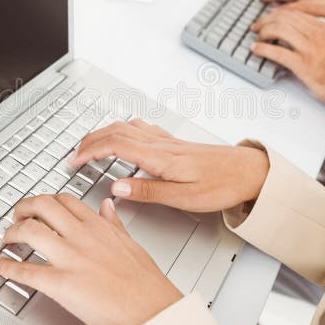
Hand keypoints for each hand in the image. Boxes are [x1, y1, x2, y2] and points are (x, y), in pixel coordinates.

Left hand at [0, 194, 181, 324]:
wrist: (153, 311)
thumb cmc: (146, 285)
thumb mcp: (132, 244)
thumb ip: (114, 224)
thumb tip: (108, 207)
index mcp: (99, 227)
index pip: (65, 201)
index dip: (46, 201)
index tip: (38, 208)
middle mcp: (82, 236)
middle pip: (42, 206)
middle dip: (22, 208)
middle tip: (16, 217)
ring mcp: (70, 258)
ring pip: (29, 230)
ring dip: (11, 233)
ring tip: (6, 239)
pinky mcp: (61, 284)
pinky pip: (26, 271)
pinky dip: (7, 268)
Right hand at [71, 119, 269, 210]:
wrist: (250, 172)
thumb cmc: (222, 185)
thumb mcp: (184, 198)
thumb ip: (147, 192)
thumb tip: (116, 188)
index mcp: (159, 158)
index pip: (114, 146)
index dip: (90, 151)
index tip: (74, 161)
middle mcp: (161, 144)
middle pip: (116, 131)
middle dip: (90, 140)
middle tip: (75, 154)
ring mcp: (168, 141)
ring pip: (127, 127)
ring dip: (105, 133)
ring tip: (92, 145)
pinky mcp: (175, 143)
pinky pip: (142, 128)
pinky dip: (124, 130)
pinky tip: (126, 138)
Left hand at [250, 10, 324, 112]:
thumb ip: (322, 35)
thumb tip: (301, 33)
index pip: (296, 12)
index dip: (278, 13)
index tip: (268, 18)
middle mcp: (318, 35)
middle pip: (285, 18)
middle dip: (267, 20)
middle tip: (257, 26)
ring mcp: (311, 49)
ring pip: (279, 30)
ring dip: (263, 32)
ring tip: (257, 37)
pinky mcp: (304, 66)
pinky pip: (277, 52)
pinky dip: (263, 49)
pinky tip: (256, 49)